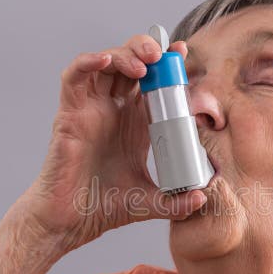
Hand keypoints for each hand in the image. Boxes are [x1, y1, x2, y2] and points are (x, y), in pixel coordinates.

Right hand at [11, 35, 205, 257]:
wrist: (70, 222)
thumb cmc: (102, 208)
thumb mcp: (149, 202)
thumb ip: (176, 202)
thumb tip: (204, 199)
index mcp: (134, 124)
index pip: (152, 83)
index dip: (166, 64)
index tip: (182, 52)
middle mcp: (113, 111)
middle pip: (129, 64)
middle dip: (146, 50)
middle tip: (163, 54)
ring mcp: (90, 110)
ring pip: (104, 64)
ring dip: (124, 53)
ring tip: (144, 62)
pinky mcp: (69, 115)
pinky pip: (73, 78)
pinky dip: (88, 62)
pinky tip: (106, 61)